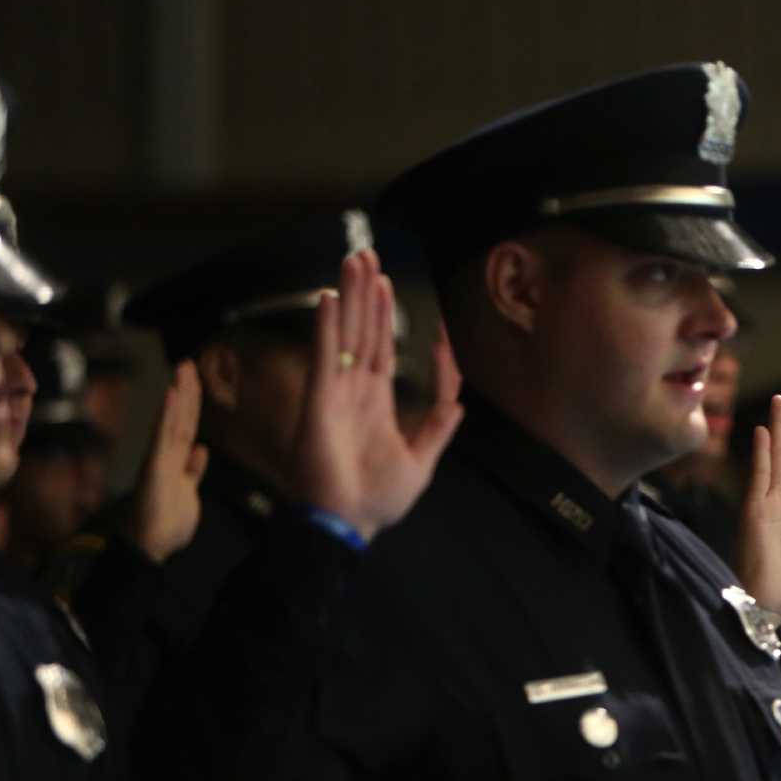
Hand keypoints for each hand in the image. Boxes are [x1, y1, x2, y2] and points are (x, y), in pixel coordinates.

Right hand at [123, 360, 208, 562]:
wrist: (150, 547)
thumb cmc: (167, 524)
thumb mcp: (190, 494)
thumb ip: (193, 472)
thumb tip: (200, 450)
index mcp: (178, 462)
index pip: (187, 427)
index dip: (192, 405)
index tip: (194, 382)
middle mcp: (168, 456)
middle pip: (181, 417)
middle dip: (187, 390)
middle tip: (188, 363)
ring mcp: (161, 459)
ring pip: (173, 420)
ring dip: (179, 393)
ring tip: (182, 368)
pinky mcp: (155, 465)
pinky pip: (163, 435)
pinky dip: (167, 414)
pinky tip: (171, 394)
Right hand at [290, 250, 463, 541]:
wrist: (347, 524)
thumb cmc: (377, 500)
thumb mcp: (421, 462)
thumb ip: (436, 429)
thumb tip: (459, 405)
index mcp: (378, 403)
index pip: (387, 351)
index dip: (391, 321)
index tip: (398, 292)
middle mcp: (355, 390)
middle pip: (364, 332)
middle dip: (366, 295)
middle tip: (367, 256)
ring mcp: (337, 392)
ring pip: (346, 334)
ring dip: (349, 297)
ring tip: (354, 261)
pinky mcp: (321, 400)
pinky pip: (325, 356)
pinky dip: (326, 327)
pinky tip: (328, 298)